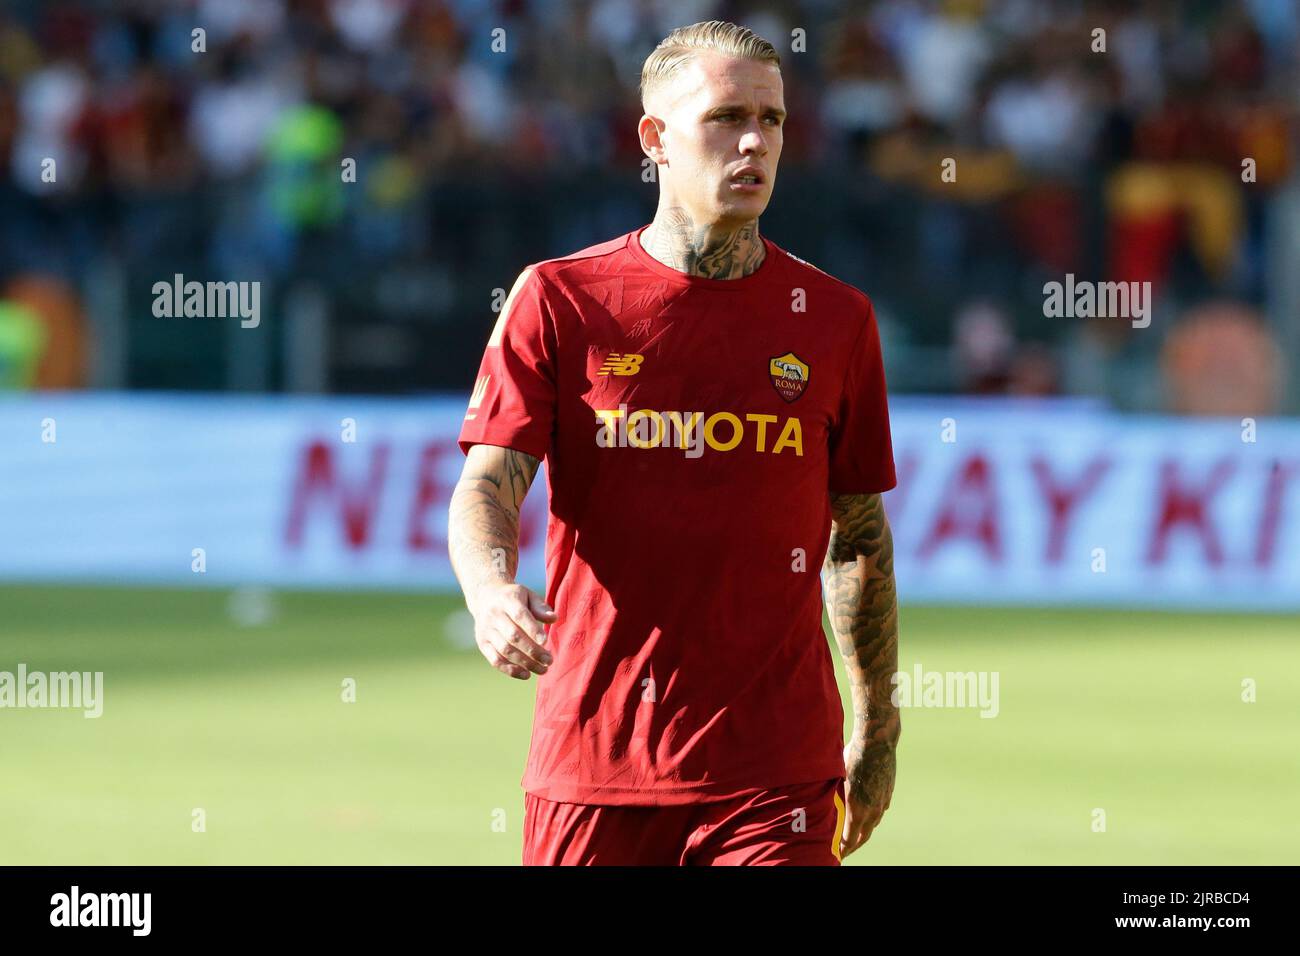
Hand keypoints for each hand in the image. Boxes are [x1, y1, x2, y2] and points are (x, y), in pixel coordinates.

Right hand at [469, 583, 557, 679]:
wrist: (485, 597)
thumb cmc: (514, 598)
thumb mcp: (528, 595)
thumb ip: (540, 607)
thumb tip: (553, 618)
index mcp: (507, 599)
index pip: (519, 615)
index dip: (532, 629)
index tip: (545, 641)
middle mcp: (494, 615)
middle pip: (513, 636)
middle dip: (533, 650)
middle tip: (549, 660)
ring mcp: (486, 630)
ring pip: (505, 650)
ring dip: (525, 663)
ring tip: (543, 669)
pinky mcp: (483, 643)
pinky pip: (495, 660)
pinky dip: (510, 670)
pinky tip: (526, 674)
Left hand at [840, 731, 896, 858]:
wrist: (877, 742)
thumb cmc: (852, 756)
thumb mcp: (837, 776)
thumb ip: (834, 794)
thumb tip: (820, 802)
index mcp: (857, 809)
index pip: (849, 838)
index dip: (843, 849)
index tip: (836, 854)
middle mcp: (872, 810)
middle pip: (864, 837)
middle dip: (853, 846)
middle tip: (844, 851)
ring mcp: (882, 802)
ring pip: (873, 824)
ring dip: (863, 832)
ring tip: (855, 835)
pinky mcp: (888, 793)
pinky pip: (880, 811)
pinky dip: (872, 817)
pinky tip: (867, 814)